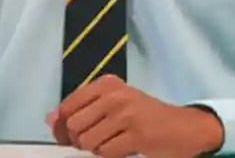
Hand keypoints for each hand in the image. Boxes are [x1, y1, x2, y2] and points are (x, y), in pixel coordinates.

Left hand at [47, 75, 223, 157]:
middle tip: (96, 140)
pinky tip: (123, 147)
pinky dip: (110, 154)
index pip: (68, 106)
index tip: (67, 136)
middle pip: (74, 126)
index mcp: (107, 84)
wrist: (184, 127)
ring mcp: (126, 114)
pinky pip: (106, 152)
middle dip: (79, 140)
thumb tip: (50, 119)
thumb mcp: (112, 104)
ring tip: (112, 142)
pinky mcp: (137, 135)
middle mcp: (115, 95)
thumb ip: (81, 109)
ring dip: (96, 148)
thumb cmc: (145, 115)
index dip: (62, 126)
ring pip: (88, 141)